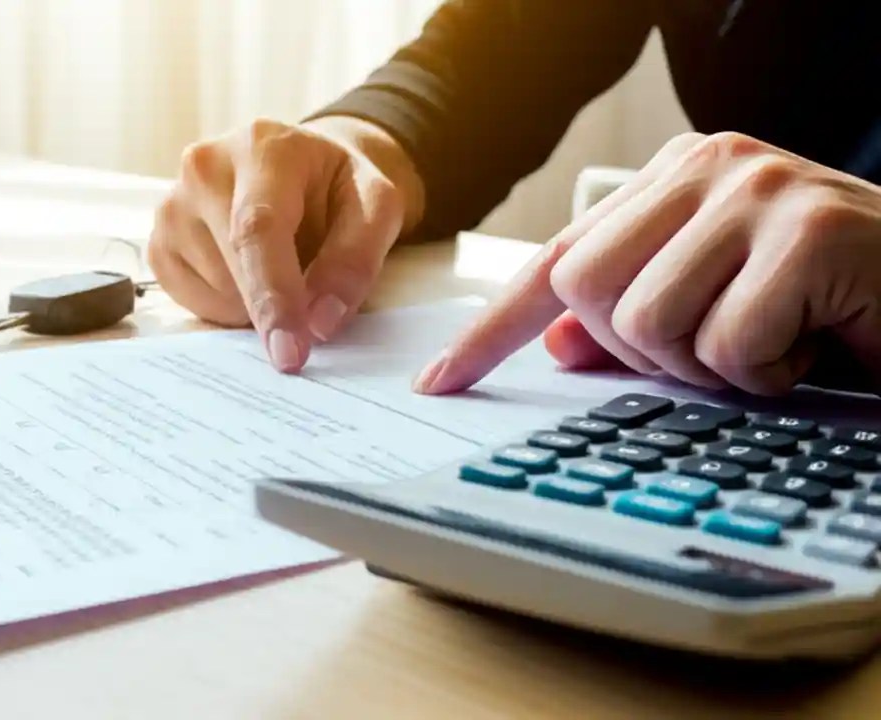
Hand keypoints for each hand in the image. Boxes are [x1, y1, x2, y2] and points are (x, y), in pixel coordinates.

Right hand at [148, 117, 422, 371]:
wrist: (298, 166)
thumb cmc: (335, 187)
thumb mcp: (375, 207)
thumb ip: (356, 259)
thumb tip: (321, 321)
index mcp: (262, 148)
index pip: (258, 230)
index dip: (274, 297)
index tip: (290, 354)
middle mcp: (203, 168)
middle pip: (233, 269)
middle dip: (275, 308)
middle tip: (310, 302)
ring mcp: (171, 207)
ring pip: (216, 294)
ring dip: (256, 302)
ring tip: (279, 261)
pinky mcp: (159, 244)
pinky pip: (194, 304)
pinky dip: (229, 306)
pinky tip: (247, 272)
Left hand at [415, 131, 880, 395]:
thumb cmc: (829, 304)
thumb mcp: (716, 311)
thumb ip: (633, 321)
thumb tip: (556, 344)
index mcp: (673, 179)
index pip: (557, 259)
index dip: (493, 330)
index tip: (440, 380)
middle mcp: (707, 165)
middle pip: (585, 290)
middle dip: (641, 348)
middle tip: (717, 347)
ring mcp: (757, 189)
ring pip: (646, 320)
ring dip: (708, 365)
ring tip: (773, 342)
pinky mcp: (806, 229)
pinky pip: (725, 343)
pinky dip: (764, 371)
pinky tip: (812, 342)